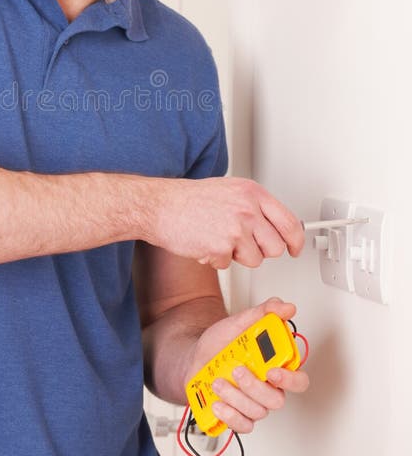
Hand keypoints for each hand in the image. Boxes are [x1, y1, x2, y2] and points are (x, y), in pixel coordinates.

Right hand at [151, 176, 304, 267]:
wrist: (160, 205)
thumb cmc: (189, 199)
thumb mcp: (230, 191)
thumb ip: (254, 206)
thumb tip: (275, 225)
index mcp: (252, 193)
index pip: (289, 222)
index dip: (295, 241)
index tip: (294, 249)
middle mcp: (248, 209)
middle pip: (275, 247)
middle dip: (260, 251)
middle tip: (242, 244)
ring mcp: (236, 228)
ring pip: (255, 259)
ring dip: (237, 256)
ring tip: (219, 239)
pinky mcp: (222, 246)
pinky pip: (229, 264)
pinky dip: (216, 259)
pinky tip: (206, 243)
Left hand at [184, 297, 309, 433]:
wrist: (193, 357)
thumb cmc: (220, 343)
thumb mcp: (239, 322)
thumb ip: (263, 312)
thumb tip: (285, 307)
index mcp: (274, 366)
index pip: (298, 380)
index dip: (291, 380)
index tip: (273, 370)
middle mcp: (267, 388)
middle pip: (277, 400)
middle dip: (255, 387)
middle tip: (238, 370)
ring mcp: (253, 403)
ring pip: (257, 412)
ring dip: (235, 396)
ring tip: (218, 380)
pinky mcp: (237, 414)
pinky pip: (242, 426)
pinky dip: (230, 415)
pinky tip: (218, 402)